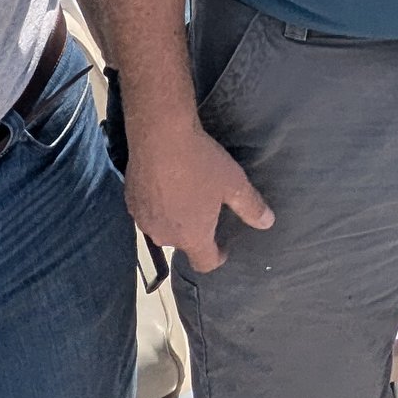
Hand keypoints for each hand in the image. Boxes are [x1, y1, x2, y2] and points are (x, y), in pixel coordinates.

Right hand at [125, 118, 273, 272]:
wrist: (159, 134)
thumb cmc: (200, 163)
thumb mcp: (233, 183)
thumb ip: (251, 207)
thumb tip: (268, 223)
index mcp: (191, 237)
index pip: (205, 263)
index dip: (217, 257)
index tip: (224, 246)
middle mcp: (164, 236)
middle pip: (183, 243)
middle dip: (195, 230)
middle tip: (206, 207)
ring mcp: (143, 219)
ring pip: (163, 226)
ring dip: (174, 217)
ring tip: (185, 192)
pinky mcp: (129, 201)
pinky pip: (148, 210)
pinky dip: (157, 203)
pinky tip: (164, 182)